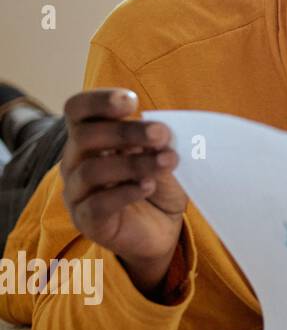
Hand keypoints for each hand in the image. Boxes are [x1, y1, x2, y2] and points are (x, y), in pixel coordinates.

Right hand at [59, 88, 188, 296]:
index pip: (78, 110)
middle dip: (126, 132)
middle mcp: (76, 161)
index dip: (98, 101)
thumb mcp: (162, 156)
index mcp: (92, 137)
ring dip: (134, 163)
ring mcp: (78, 191)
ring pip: (93, 171)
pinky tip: (148, 187)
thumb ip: (159, 142)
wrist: (161, 228)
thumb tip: (163, 132)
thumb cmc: (157, 183)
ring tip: (167, 162)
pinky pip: (98, 204)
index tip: (131, 101)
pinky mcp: (87, 220)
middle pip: (85, 136)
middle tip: (162, 134)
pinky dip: (126, 192)